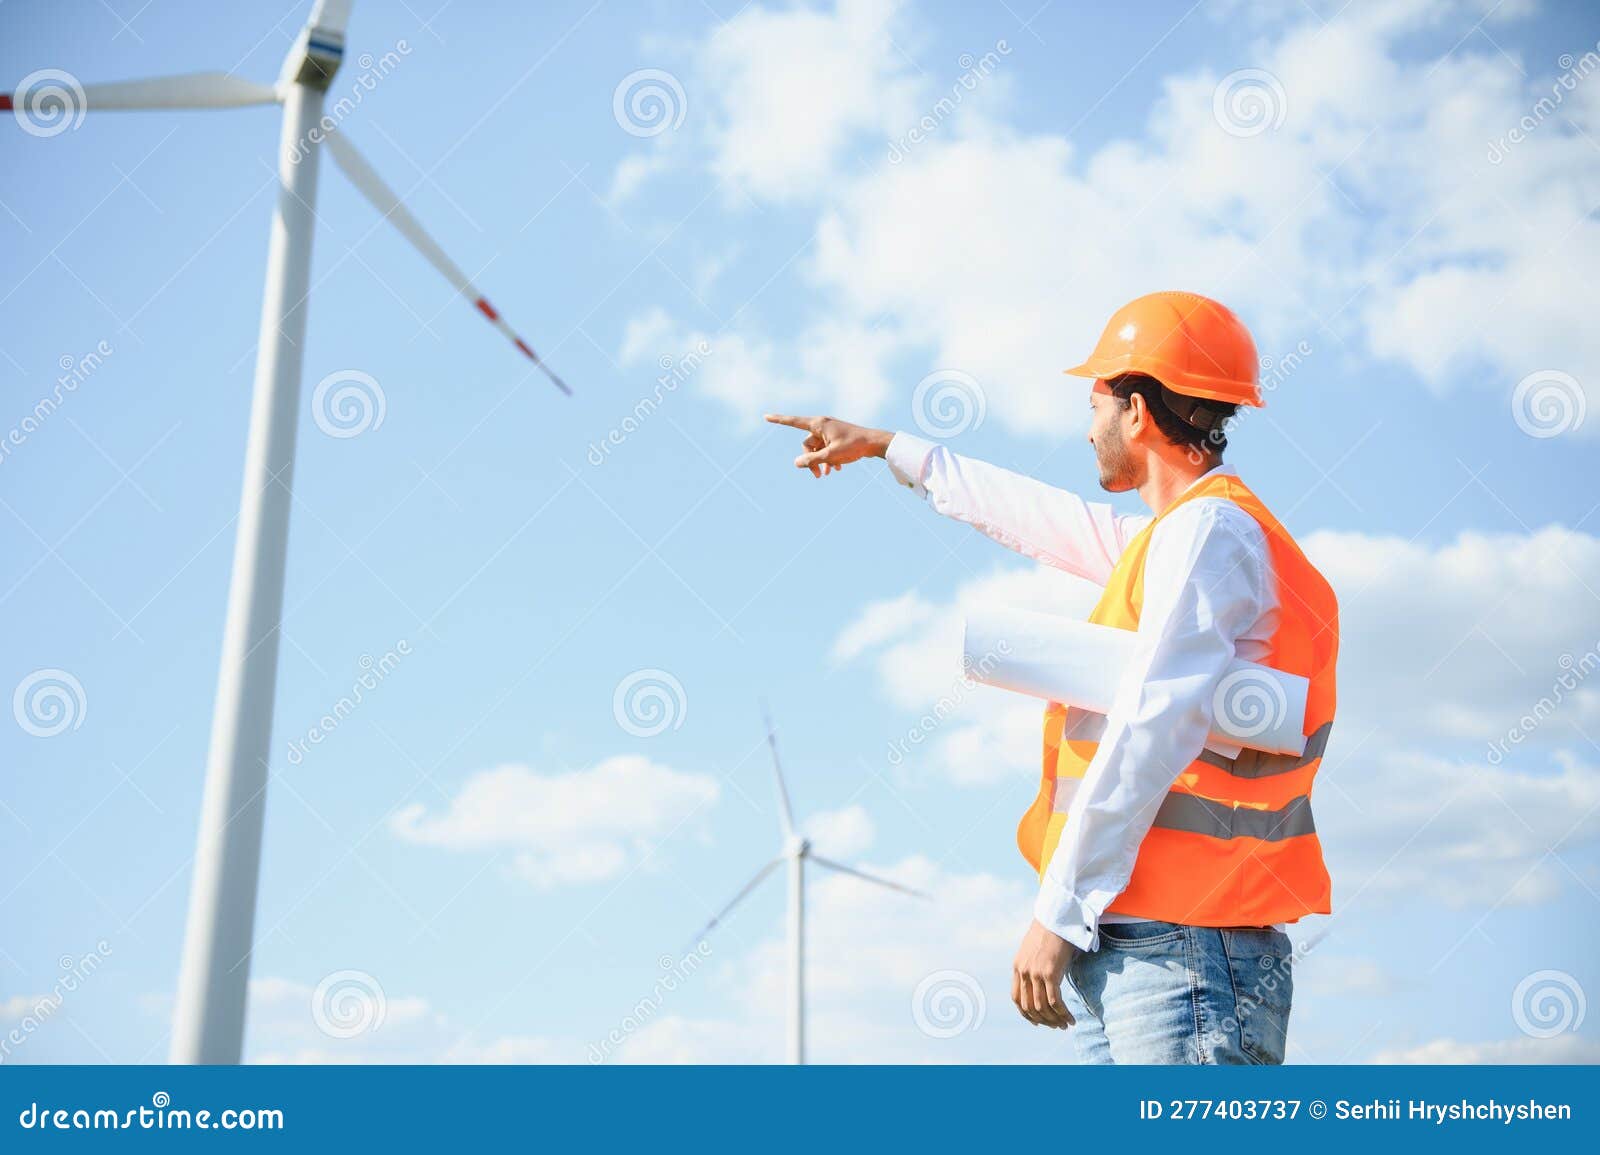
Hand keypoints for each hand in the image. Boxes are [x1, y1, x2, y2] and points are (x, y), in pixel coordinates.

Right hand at [764, 413, 892, 477]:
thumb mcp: (831, 456)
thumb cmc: (854, 447)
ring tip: (828, 474)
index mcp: (818, 424)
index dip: (779, 420)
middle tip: (819, 477)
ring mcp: (829, 431)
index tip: (765, 416)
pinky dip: (829, 459)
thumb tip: (796, 463)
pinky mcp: (836, 438)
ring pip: (817, 449)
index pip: (793, 422)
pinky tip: (837, 469)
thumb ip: (812, 461)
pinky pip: (826, 449)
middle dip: (811, 461)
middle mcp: (822, 425)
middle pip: (807, 445)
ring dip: (821, 462)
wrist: (874, 443)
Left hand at [1011, 918, 1076, 1028]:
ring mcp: (1036, 973)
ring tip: (1065, 1024)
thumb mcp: (1034, 950)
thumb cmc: (1049, 931)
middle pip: (1029, 1007)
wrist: (1057, 917)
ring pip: (1042, 1007)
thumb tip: (1041, 982)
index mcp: (1017, 967)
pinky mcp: (1050, 973)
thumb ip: (1033, 965)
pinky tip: (1071, 1018)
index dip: (1026, 1014)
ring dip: (1054, 1019)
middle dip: (1043, 1020)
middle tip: (1056, 1025)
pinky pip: (1055, 1001)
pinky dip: (1063, 1013)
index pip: (1017, 999)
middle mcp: (1024, 972)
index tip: (1038, 1021)